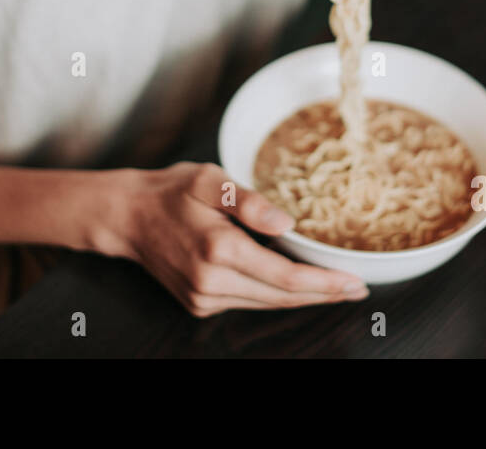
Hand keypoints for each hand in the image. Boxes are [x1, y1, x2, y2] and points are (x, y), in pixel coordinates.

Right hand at [111, 162, 369, 316]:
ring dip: (301, 296)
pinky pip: (248, 301)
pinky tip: (291, 281)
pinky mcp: (200, 304)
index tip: (355, 283)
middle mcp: (211, 282)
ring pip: (266, 303)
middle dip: (323, 294)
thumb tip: (287, 224)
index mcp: (218, 249)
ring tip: (332, 285)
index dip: (325, 284)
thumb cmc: (171, 191)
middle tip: (357, 289)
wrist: (128, 217)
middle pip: (282, 297)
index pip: (286, 277)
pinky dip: (273, 293)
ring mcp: (203, 298)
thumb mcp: (211, 180)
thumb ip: (250, 201)